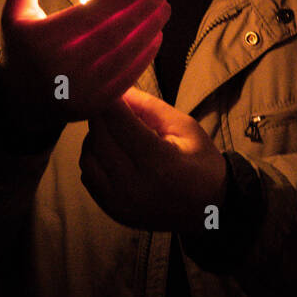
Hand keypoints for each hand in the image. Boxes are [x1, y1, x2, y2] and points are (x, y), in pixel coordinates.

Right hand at [0, 0, 169, 129]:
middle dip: (142, 10)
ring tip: (164, 10)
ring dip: (149, 31)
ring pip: (123, 56)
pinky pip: (125, 78)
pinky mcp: (93, 105)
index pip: (88, 15)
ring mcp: (78, 89)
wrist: (20, 102)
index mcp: (41, 41)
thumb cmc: (24, 50)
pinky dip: (143, 57)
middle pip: (112, 34)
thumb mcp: (14, 16)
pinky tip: (156, 37)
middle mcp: (60, 67)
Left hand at [79, 87, 227, 233]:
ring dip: (95, 137)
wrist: (209, 208)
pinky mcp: (112, 210)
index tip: (109, 86)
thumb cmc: (201, 162)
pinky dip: (94, 158)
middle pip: (98, 136)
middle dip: (102, 115)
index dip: (108, 98)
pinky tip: (113, 152)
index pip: (116, 120)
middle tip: (114, 105)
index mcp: (157, 161)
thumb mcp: (184, 127)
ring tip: (115, 131)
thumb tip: (117, 87)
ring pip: (88, 156)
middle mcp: (133, 185)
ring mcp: (119, 202)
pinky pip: (88, 175)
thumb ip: (149, 106)